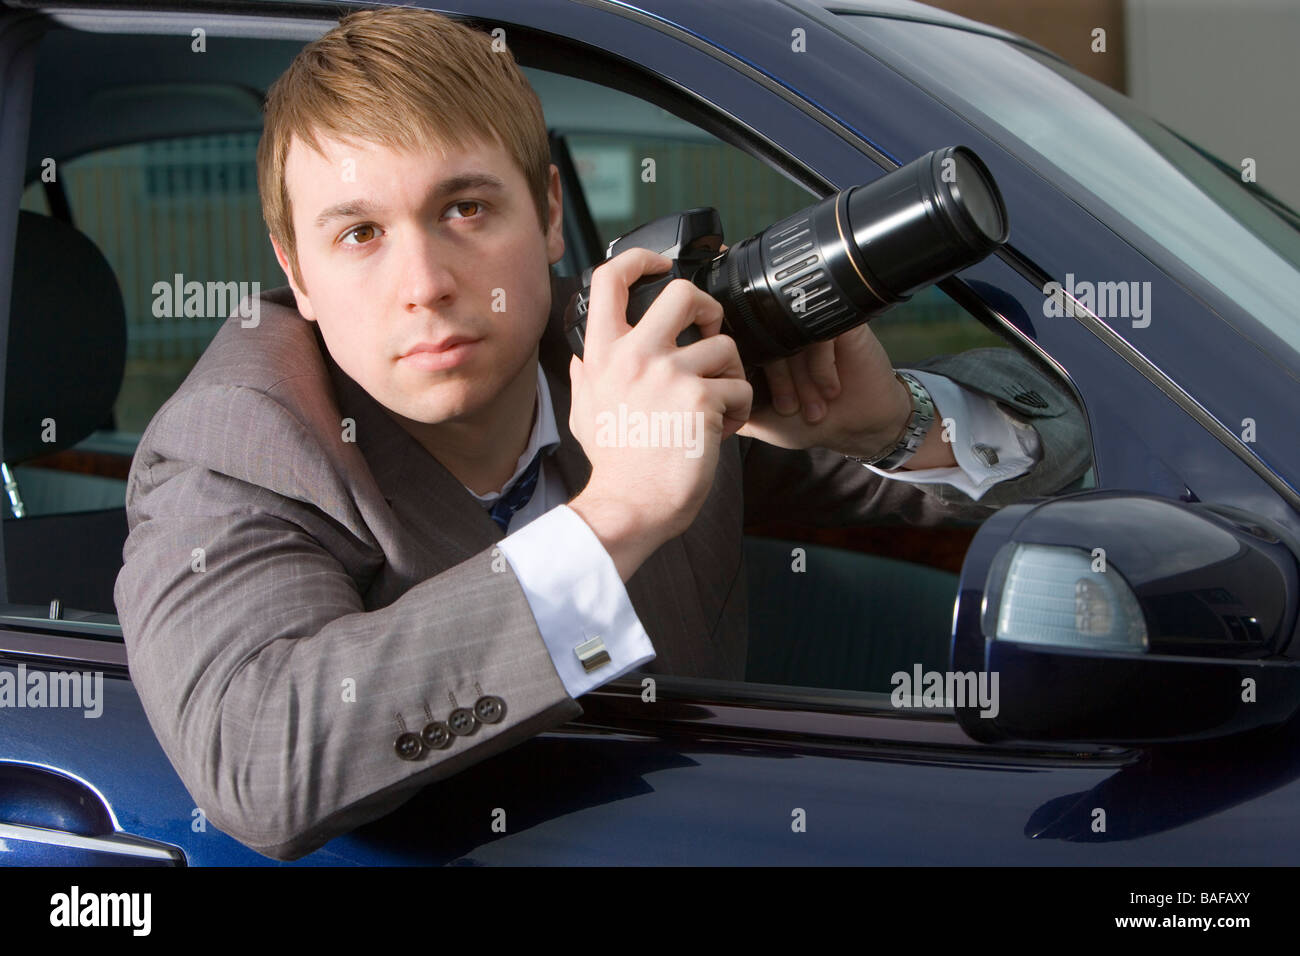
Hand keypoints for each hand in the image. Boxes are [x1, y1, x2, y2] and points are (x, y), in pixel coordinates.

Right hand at [567, 248, 751, 578]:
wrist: (629, 506)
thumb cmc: (613, 466)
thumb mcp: (583, 414)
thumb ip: (586, 378)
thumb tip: (580, 357)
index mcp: (603, 353)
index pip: (610, 278)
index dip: (640, 259)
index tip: (660, 267)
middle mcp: (634, 355)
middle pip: (683, 293)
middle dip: (709, 309)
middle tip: (713, 335)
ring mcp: (668, 375)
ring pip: (725, 347)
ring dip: (731, 377)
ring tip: (720, 406)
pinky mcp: (700, 399)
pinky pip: (740, 388)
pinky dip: (741, 410)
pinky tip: (725, 429)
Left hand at [736, 321, 913, 458]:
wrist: (856, 425)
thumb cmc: (807, 422)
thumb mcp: (757, 419)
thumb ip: (724, 406)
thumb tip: (692, 402)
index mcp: (760, 348)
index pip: (737, 344)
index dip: (746, 374)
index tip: (759, 404)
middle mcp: (783, 333)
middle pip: (764, 339)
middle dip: (777, 382)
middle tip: (788, 409)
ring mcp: (811, 325)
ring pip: (792, 337)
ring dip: (801, 379)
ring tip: (811, 408)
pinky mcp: (840, 325)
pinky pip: (822, 333)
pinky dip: (823, 366)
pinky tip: (830, 389)